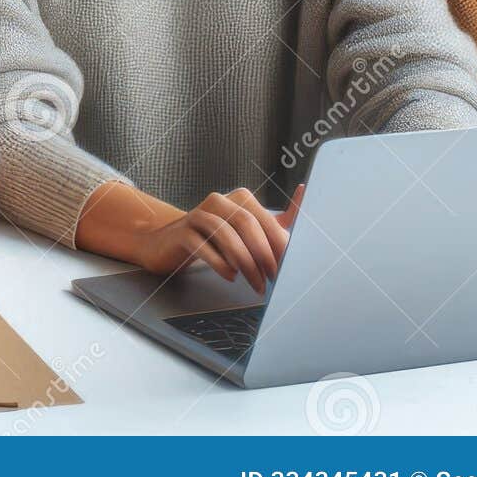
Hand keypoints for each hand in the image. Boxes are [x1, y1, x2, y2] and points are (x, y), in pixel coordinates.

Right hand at [133, 184, 303, 295]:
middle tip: (273, 280)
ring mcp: (197, 215)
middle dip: (263, 254)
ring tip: (255, 284)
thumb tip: (305, 192)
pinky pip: (203, 246)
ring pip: (226, 234)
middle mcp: (218, 201)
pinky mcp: (181, 232)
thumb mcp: (249, 228)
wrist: (170, 242)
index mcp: (239, 198)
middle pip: (246, 224)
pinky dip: (220, 263)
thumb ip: (278, 220)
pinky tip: (231, 276)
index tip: (288, 268)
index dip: (277, 244)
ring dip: (245, 263)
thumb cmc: (216, 238)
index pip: (264, 218)